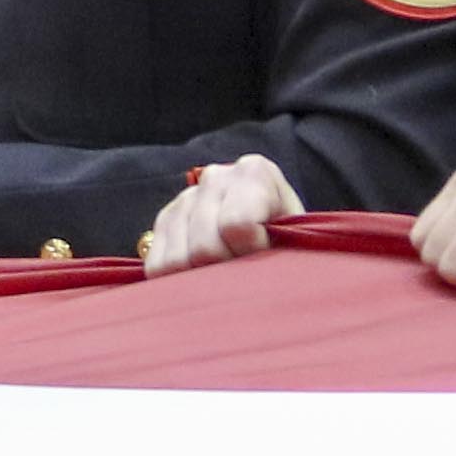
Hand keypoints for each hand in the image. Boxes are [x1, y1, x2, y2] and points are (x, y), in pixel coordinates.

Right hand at [139, 155, 302, 274]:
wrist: (273, 237)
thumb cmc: (289, 242)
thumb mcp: (297, 238)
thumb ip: (283, 245)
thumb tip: (260, 275)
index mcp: (255, 172)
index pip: (237, 225)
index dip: (252, 253)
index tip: (267, 255)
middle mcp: (216, 177)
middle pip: (205, 247)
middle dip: (227, 271)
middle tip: (248, 273)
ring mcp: (186, 198)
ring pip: (178, 261)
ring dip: (203, 279)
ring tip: (228, 274)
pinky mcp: (164, 222)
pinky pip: (158, 267)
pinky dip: (180, 282)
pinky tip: (204, 276)